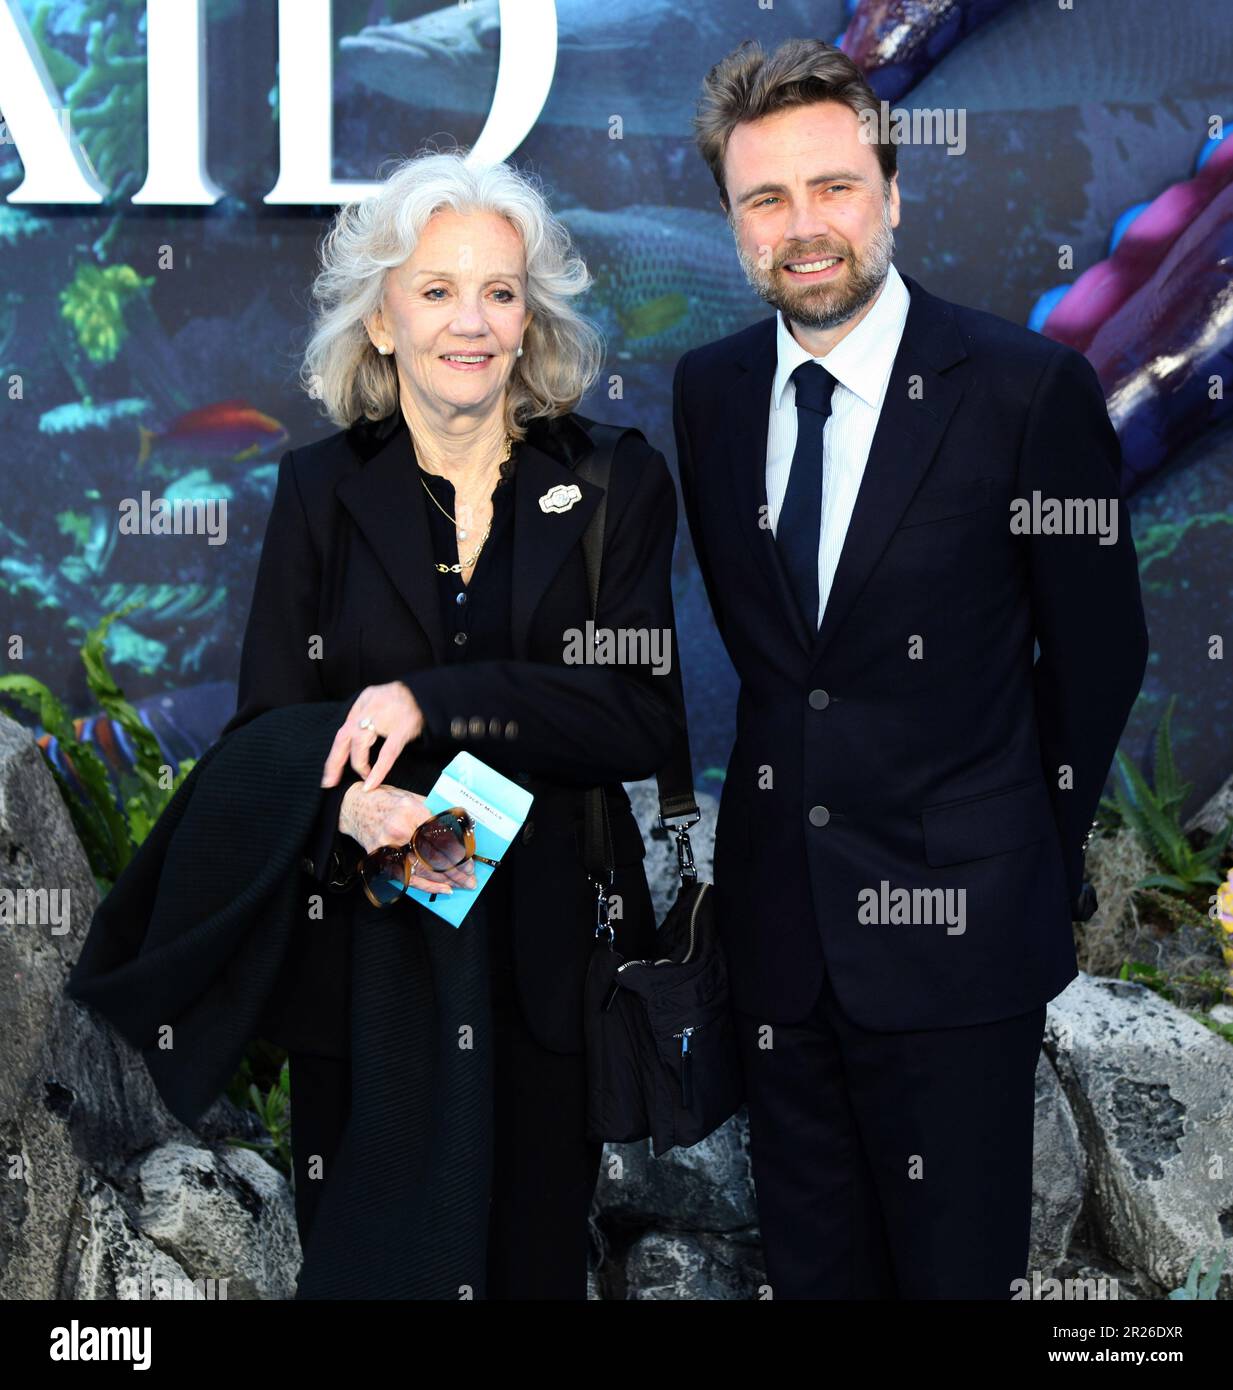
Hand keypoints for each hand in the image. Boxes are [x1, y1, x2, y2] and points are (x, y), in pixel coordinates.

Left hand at [322, 681, 423, 791]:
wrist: (429, 693)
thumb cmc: (405, 699)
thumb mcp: (379, 698)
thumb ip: (365, 713)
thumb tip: (352, 735)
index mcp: (364, 701)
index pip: (344, 729)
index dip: (335, 752)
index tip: (329, 771)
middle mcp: (369, 708)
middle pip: (344, 737)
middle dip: (334, 762)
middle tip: (329, 782)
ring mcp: (385, 719)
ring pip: (360, 744)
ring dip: (358, 764)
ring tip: (363, 777)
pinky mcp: (402, 729)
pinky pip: (386, 753)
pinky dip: (377, 770)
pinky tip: (370, 784)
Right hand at [340, 783, 475, 892]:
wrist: (353, 808)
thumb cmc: (385, 801)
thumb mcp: (413, 798)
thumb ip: (435, 812)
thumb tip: (460, 828)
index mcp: (412, 811)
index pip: (442, 837)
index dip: (459, 853)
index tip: (470, 861)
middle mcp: (400, 829)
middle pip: (435, 856)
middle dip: (457, 871)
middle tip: (471, 879)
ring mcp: (389, 847)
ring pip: (424, 870)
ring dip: (446, 880)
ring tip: (462, 885)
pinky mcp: (382, 859)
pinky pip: (409, 878)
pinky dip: (427, 885)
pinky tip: (443, 889)